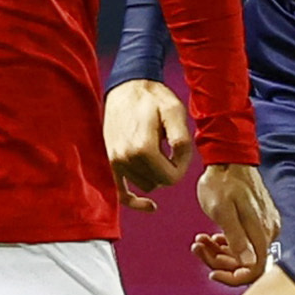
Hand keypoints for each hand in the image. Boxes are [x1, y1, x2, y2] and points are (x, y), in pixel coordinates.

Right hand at [105, 78, 191, 212]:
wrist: (127, 87)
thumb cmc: (153, 98)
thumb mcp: (174, 111)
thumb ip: (182, 138)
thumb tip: (180, 160)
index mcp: (143, 148)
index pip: (171, 178)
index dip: (183, 167)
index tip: (183, 151)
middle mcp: (125, 159)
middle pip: (159, 183)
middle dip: (170, 170)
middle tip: (174, 148)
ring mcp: (115, 162)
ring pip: (145, 184)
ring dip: (155, 174)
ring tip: (158, 150)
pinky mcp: (111, 162)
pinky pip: (121, 192)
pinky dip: (134, 201)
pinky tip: (150, 206)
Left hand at [192, 162, 280, 286]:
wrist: (228, 156)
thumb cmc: (222, 180)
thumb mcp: (223, 211)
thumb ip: (237, 238)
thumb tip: (249, 264)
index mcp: (260, 231)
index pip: (254, 271)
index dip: (233, 278)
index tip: (212, 274)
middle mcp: (267, 231)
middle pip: (246, 264)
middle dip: (219, 261)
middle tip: (198, 247)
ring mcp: (263, 225)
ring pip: (242, 253)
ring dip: (218, 251)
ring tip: (199, 240)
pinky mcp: (256, 220)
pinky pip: (243, 240)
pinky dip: (224, 242)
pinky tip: (210, 235)